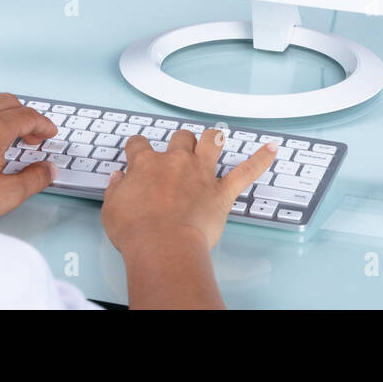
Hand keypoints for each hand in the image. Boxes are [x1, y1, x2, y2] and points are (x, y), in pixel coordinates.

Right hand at [101, 128, 277, 253]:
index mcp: (146, 165)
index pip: (139, 145)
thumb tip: (117, 179)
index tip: (137, 152)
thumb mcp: (111, 209)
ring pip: (210, 143)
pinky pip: (246, 171)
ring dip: (213, 138)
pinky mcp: (221, 191)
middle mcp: (175, 162)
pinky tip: (271, 149)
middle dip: (180, 141)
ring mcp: (200, 174)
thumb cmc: (137, 232)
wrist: (162, 245)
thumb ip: (115, 190)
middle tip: (179, 149)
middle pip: (180, 138)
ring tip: (216, 136)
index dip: (137, 147)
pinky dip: (260, 159)